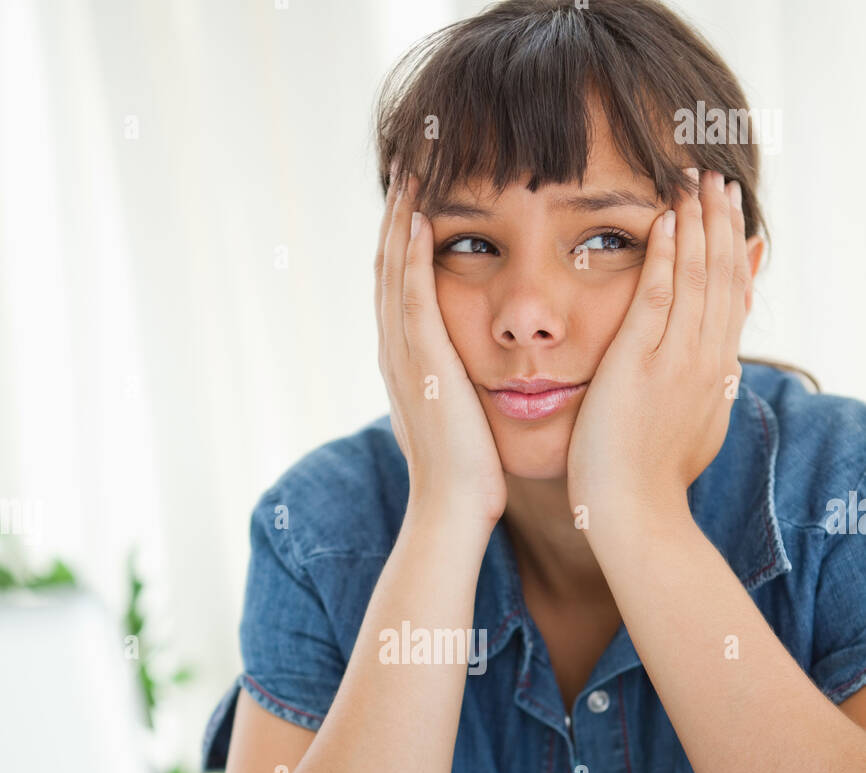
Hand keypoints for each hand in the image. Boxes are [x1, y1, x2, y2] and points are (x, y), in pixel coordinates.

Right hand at [374, 165, 507, 532]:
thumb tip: (474, 376)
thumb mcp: (459, 419)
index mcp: (406, 363)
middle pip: (389, 267)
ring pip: (395, 271)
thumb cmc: (468, 474)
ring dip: (401, 219)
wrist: (453, 509)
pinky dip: (413, 254)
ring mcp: (404, 356)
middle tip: (408, 165)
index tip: (417, 200)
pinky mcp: (423, 363)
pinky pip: (413, 295)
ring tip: (411, 171)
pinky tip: (422, 218)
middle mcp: (396, 352)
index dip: (404, 242)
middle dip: (397, 216)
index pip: (401, 287)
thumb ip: (459, 389)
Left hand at [566, 169, 749, 529]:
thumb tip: (721, 368)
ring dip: (696, 223)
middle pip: (723, 277)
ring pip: (698, 277)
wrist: (635, 515)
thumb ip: (705, 390)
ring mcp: (677, 361)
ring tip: (694, 180)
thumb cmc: (648, 485)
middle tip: (718, 179)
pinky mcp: (641, 365)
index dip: (733, 252)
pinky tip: (663, 220)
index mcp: (715, 375)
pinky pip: (659, 296)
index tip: (731, 217)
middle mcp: (706, 361)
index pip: (732, 299)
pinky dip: (665, 256)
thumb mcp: (693, 431)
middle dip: (721, 224)